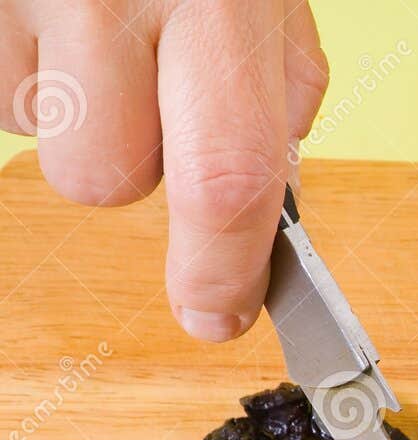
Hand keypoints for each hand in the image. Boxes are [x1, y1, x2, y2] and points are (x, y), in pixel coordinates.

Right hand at [1, 1, 327, 340]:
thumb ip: (275, 88)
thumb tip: (269, 204)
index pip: (228, 175)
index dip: (219, 266)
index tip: (218, 316)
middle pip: (105, 177)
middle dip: (130, 168)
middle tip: (147, 99)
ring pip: (44, 139)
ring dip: (77, 112)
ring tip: (96, 30)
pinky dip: (28, 63)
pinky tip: (54, 10)